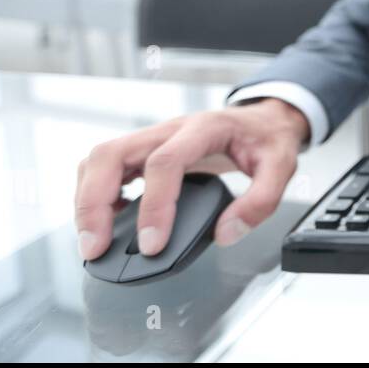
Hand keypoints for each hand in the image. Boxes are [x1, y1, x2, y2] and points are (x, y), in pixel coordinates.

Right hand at [74, 97, 309, 259]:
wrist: (262, 120)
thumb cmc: (267, 140)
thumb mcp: (282, 166)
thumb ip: (260, 201)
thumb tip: (225, 234)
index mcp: (203, 129)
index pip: (165, 163)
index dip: (154, 205)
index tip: (151, 245)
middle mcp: (169, 130)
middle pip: (111, 154)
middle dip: (93, 203)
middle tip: (95, 248)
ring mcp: (152, 138)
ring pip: (100, 158)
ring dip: (86, 199)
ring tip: (92, 240)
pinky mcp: (144, 151)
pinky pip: (106, 167)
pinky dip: (95, 194)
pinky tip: (106, 221)